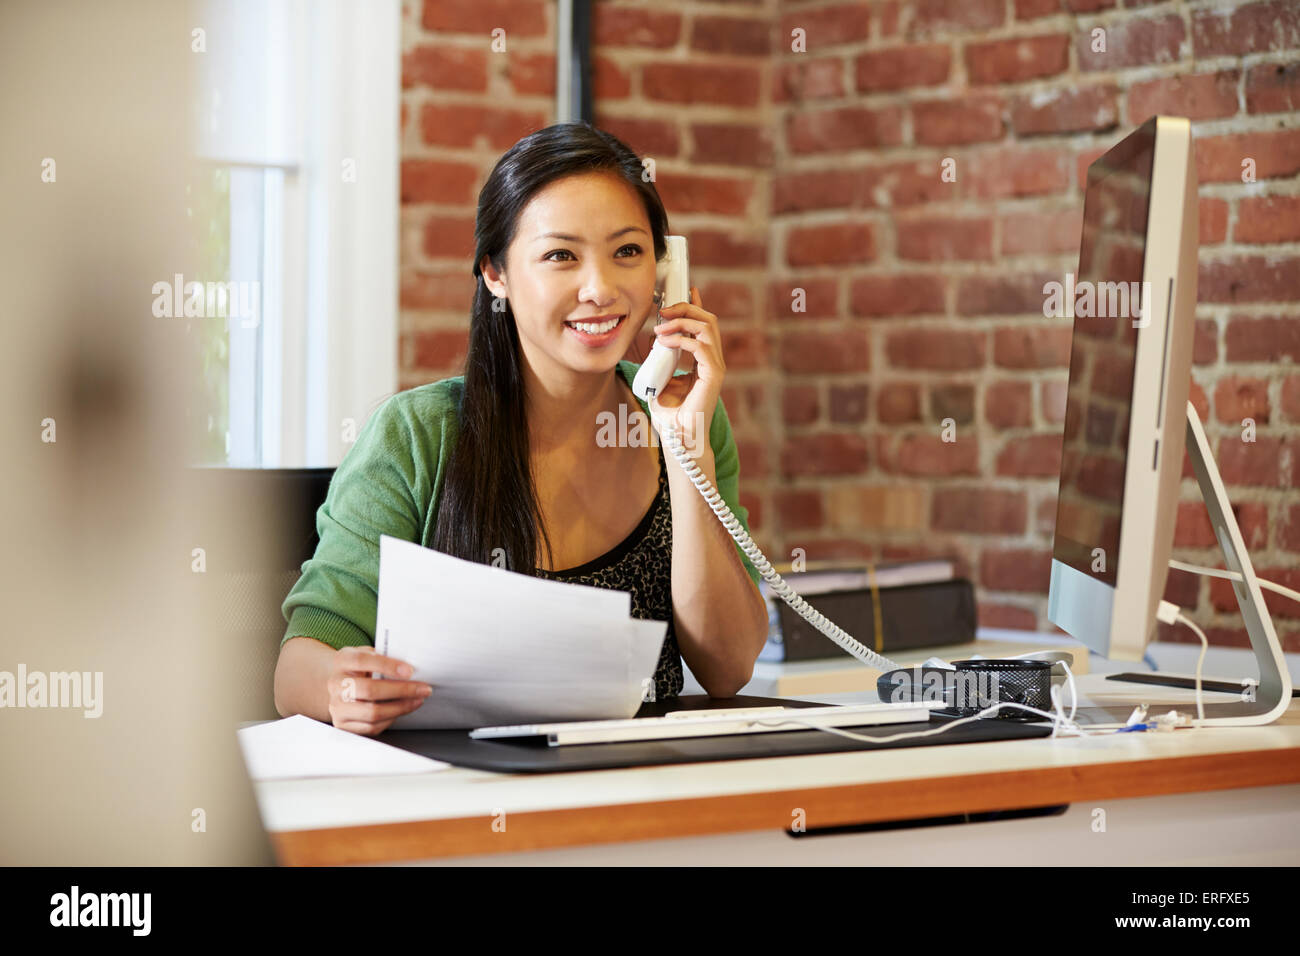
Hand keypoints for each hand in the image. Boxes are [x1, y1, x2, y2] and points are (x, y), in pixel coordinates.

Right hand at [326, 645, 431, 735]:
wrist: (342, 684)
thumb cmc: (363, 667)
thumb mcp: (370, 655)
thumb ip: (386, 657)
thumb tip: (412, 668)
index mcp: (342, 660)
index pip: (362, 661)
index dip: (387, 665)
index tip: (410, 671)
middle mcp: (335, 683)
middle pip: (369, 690)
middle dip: (401, 690)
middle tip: (423, 689)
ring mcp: (337, 706)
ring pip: (372, 712)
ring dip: (401, 707)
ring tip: (417, 700)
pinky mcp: (343, 724)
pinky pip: (371, 727)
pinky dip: (391, 719)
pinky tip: (402, 710)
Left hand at [646, 286, 724, 457]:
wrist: (679, 439)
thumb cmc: (671, 416)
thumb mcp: (661, 381)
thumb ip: (661, 361)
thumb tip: (653, 342)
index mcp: (704, 361)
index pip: (705, 326)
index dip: (697, 305)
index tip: (687, 290)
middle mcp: (713, 361)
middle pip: (708, 321)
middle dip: (686, 309)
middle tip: (664, 310)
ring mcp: (715, 368)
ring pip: (707, 328)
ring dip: (682, 322)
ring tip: (661, 327)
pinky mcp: (713, 376)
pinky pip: (701, 347)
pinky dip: (682, 339)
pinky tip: (665, 342)